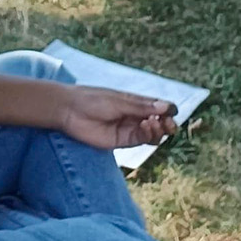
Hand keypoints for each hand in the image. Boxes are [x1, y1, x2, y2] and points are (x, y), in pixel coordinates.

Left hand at [60, 86, 176, 151]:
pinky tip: (145, 127)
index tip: (172, 111)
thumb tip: (167, 107)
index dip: (167, 109)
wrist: (68, 111)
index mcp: (134, 102)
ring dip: (159, 130)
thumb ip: (141, 107)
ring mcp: (129, 128)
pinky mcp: (123, 140)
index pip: (158, 107)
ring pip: (153, 133)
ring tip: (153, 123)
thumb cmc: (91, 99)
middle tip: (168, 123)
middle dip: (167, 123)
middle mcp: (134, 116)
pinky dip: (148, 135)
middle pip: (159, 122)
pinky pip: (142, 140)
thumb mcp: (118, 101)